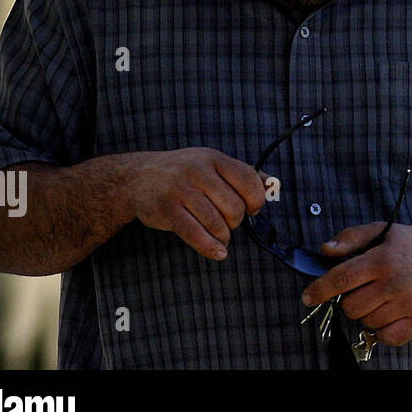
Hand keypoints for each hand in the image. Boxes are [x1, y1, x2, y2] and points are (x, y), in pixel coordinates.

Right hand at [125, 148, 267, 260]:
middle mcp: (198, 171)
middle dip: (236, 221)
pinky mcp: (167, 210)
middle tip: (229, 222)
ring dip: (223, 236)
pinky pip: (196, 234)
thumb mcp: (212, 164)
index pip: (248, 180)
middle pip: (234, 207)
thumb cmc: (184, 174)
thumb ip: (243, 173)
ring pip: (217, 224)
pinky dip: (210, 247)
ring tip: (220, 235)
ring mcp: (181, 190)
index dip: (257, 200)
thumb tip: (273, 186)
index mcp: (214, 158)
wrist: (137, 178)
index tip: (253, 209)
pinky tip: (219, 253)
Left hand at [301, 221, 411, 346]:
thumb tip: (325, 250)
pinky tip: (388, 315)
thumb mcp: (383, 230)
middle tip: (364, 289)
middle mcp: (395, 283)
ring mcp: (408, 305)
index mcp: (382, 260)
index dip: (319, 290)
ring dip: (368, 313)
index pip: (341, 279)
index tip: (307, 297)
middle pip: (351, 306)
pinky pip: (388, 337)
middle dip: (350, 300)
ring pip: (367, 322)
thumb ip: (351, 238)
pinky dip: (382, 330)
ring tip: (382, 297)